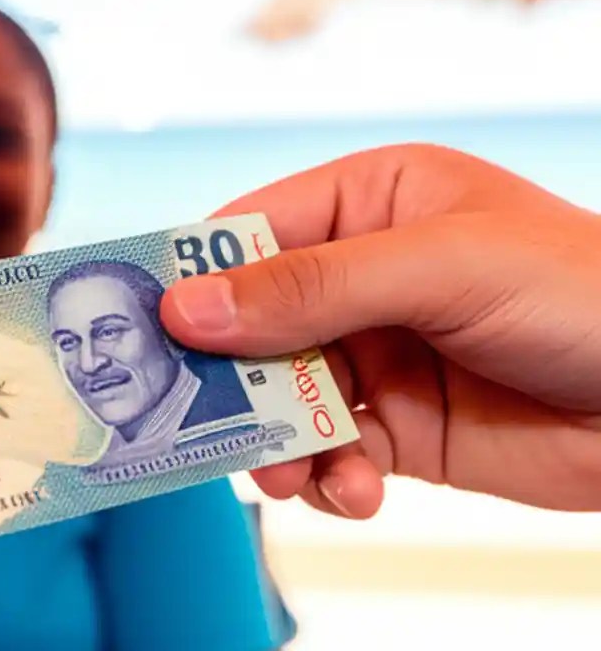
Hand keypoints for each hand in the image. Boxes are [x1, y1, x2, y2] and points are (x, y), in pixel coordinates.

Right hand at [160, 143, 600, 517]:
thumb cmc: (579, 292)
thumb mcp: (439, 266)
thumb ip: (311, 287)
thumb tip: (186, 310)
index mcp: (367, 202)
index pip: (248, 231)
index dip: (191, 277)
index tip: (139, 326)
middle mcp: (360, 276)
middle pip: (248, 324)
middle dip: (223, 377)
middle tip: (188, 420)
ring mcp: (374, 354)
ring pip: (275, 397)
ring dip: (270, 441)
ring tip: (287, 475)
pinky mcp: (395, 428)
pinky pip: (324, 453)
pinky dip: (323, 479)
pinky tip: (353, 492)